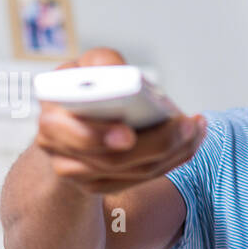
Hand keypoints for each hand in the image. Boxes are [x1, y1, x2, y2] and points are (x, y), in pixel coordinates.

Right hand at [33, 47, 205, 195]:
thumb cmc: (83, 87)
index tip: (128, 134)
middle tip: (185, 126)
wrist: (71, 122)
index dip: (98, 137)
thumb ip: (102, 62)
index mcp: (52, 120)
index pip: (68, 132)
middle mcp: (61, 153)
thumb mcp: (86, 65)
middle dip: (155, 144)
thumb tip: (119, 72)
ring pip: (135, 173)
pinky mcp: (104, 186)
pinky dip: (173, 159)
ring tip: (196, 127)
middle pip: (112, 160)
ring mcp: (82, 175)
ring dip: (173, 151)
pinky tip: (192, 139)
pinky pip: (144, 178)